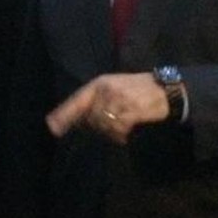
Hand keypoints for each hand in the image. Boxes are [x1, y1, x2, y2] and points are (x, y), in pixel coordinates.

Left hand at [46, 73, 168, 144]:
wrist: (165, 89)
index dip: (64, 114)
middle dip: (97, 128)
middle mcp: (106, 89)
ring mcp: (119, 98)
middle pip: (90, 117)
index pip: (77, 100)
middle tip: (111, 130)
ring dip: (111, 132)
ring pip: (103, 124)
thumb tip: (78, 121)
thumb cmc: (138, 90)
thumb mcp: (115, 88)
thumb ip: (96, 101)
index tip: (52, 127)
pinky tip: (128, 132)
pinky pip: (118, 128)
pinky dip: (121, 134)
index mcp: (100, 83)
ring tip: (122, 129)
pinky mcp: (131, 109)